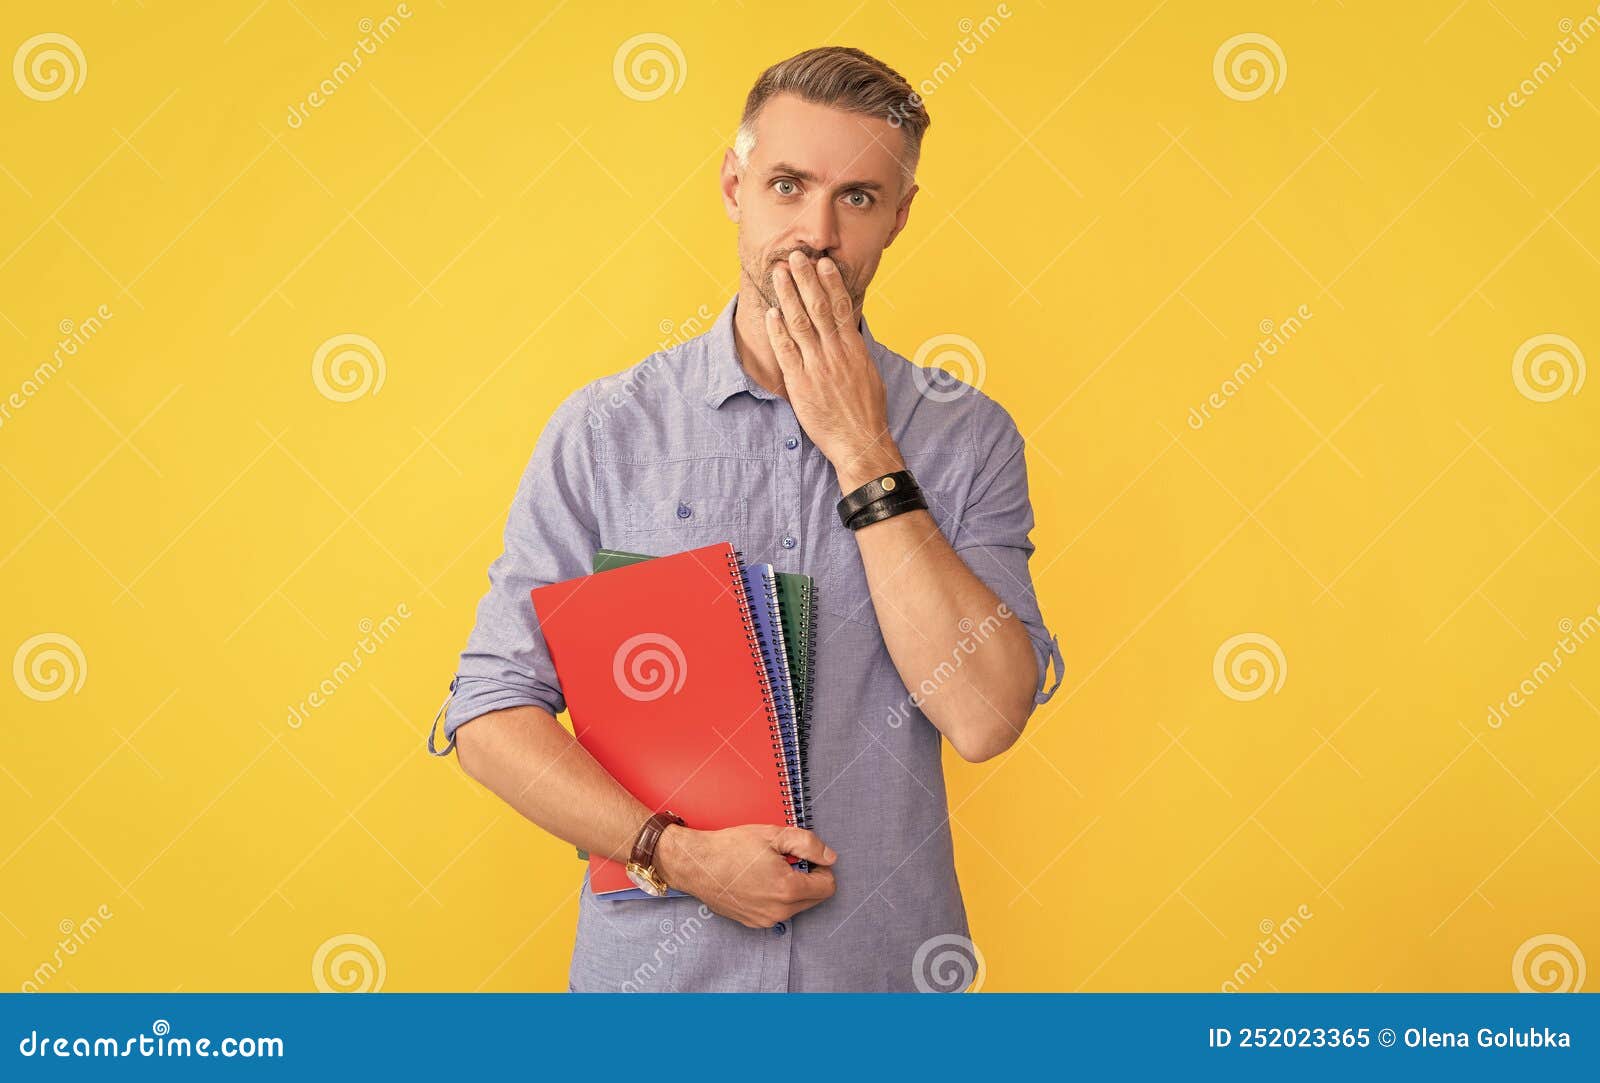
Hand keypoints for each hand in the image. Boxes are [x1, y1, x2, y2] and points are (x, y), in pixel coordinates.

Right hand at [656, 823, 836, 928]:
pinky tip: (757, 881)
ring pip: (797, 906)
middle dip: (807, 879)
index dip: (821, 868)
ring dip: (791, 888)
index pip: (828, 887)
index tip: (806, 857)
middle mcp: (779, 911)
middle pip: (814, 898)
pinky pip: (778, 911)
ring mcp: (765, 920)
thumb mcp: (774, 835)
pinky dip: (776, 898)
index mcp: (788, 889)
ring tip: (768, 870)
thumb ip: (809, 844)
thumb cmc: (731, 847)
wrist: (696, 864)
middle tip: (785, 860)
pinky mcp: (754, 923)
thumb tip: (830, 857)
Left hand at [764, 251, 904, 492]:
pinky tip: (772, 313)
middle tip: (795, 256)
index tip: (823, 263)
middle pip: (819, 308)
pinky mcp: (801, 383)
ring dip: (788, 296)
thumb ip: (857, 352)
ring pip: (801, 323)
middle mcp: (836, 353)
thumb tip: (851, 334)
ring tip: (780, 274)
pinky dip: (778, 331)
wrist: (860, 441)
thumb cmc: (866, 412)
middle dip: (806, 280)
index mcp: (854, 349)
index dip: (830, 283)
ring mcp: (818, 367)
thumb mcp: (869, 375)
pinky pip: (787, 352)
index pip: (842, 308)